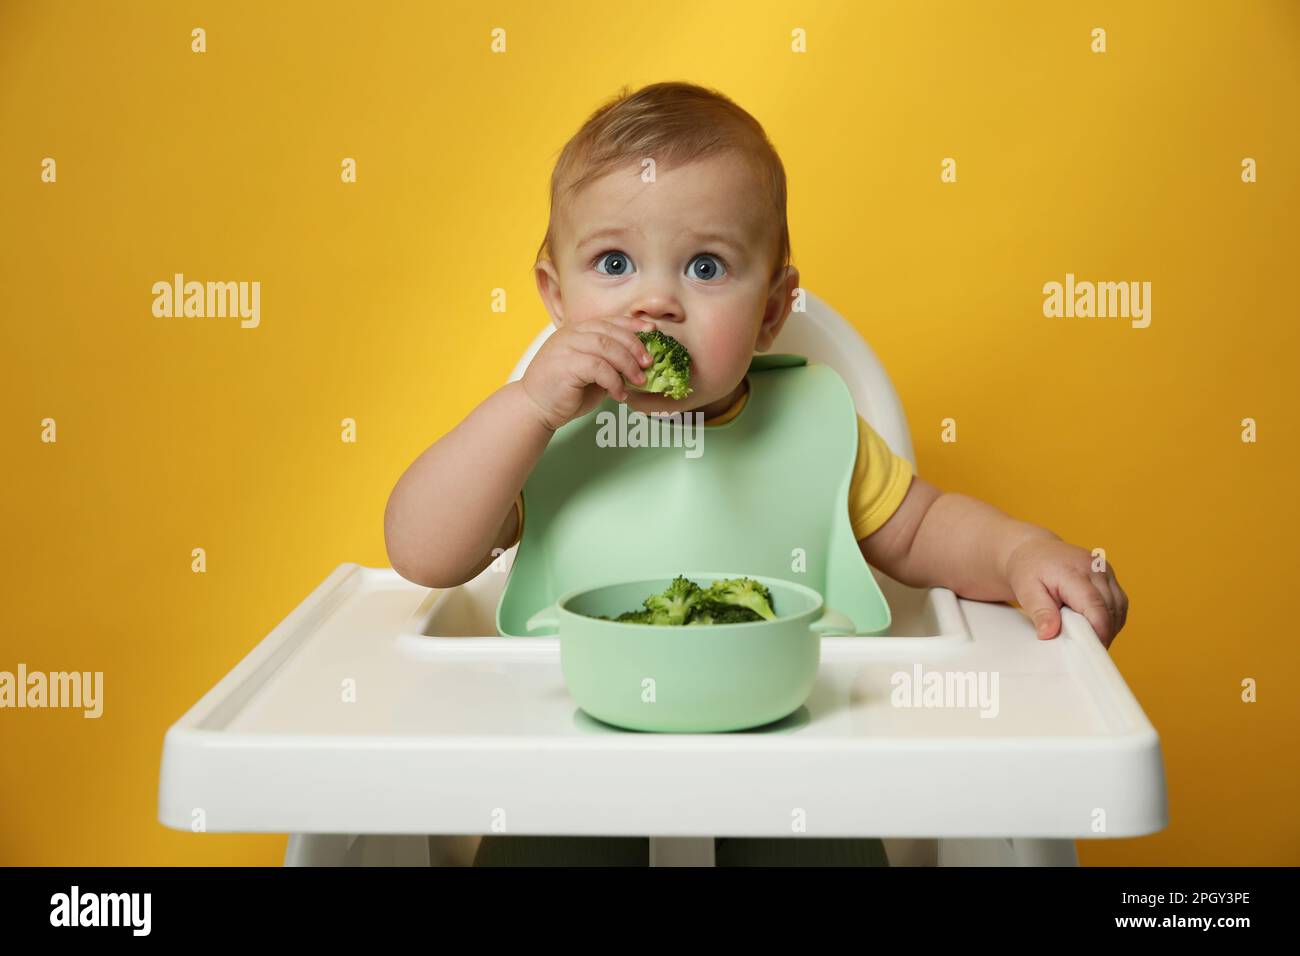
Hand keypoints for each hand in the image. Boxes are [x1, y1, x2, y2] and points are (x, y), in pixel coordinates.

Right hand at [520, 315, 657, 430]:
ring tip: (639, 381)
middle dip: (634, 346)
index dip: (632, 323)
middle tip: (648, 363)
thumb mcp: (591, 373)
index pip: (608, 321)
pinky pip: (598, 368)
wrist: (534, 408)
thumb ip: (609, 362)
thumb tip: (640, 362)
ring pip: (606, 347)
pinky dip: (614, 381)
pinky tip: (619, 394)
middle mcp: (570, 335)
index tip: (652, 330)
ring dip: (627, 364)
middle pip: (610, 332)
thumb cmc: (564, 392)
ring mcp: (565, 348)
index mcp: (576, 332)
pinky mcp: (565, 365)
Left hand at [1003, 535, 1128, 647]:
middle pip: (1110, 608)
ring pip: (1119, 606)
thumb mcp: (1025, 590)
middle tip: (1086, 650)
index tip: (1093, 649)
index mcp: (1072, 571)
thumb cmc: (1028, 570)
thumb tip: (1049, 633)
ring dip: (1109, 626)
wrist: (1033, 550)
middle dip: (1103, 632)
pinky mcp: (1109, 574)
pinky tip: (1096, 626)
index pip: (1094, 604)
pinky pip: (1118, 601)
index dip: (1098, 630)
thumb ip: (1039, 611)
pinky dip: (1111, 617)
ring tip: (1090, 639)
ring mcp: (1104, 570)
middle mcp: (1094, 567)